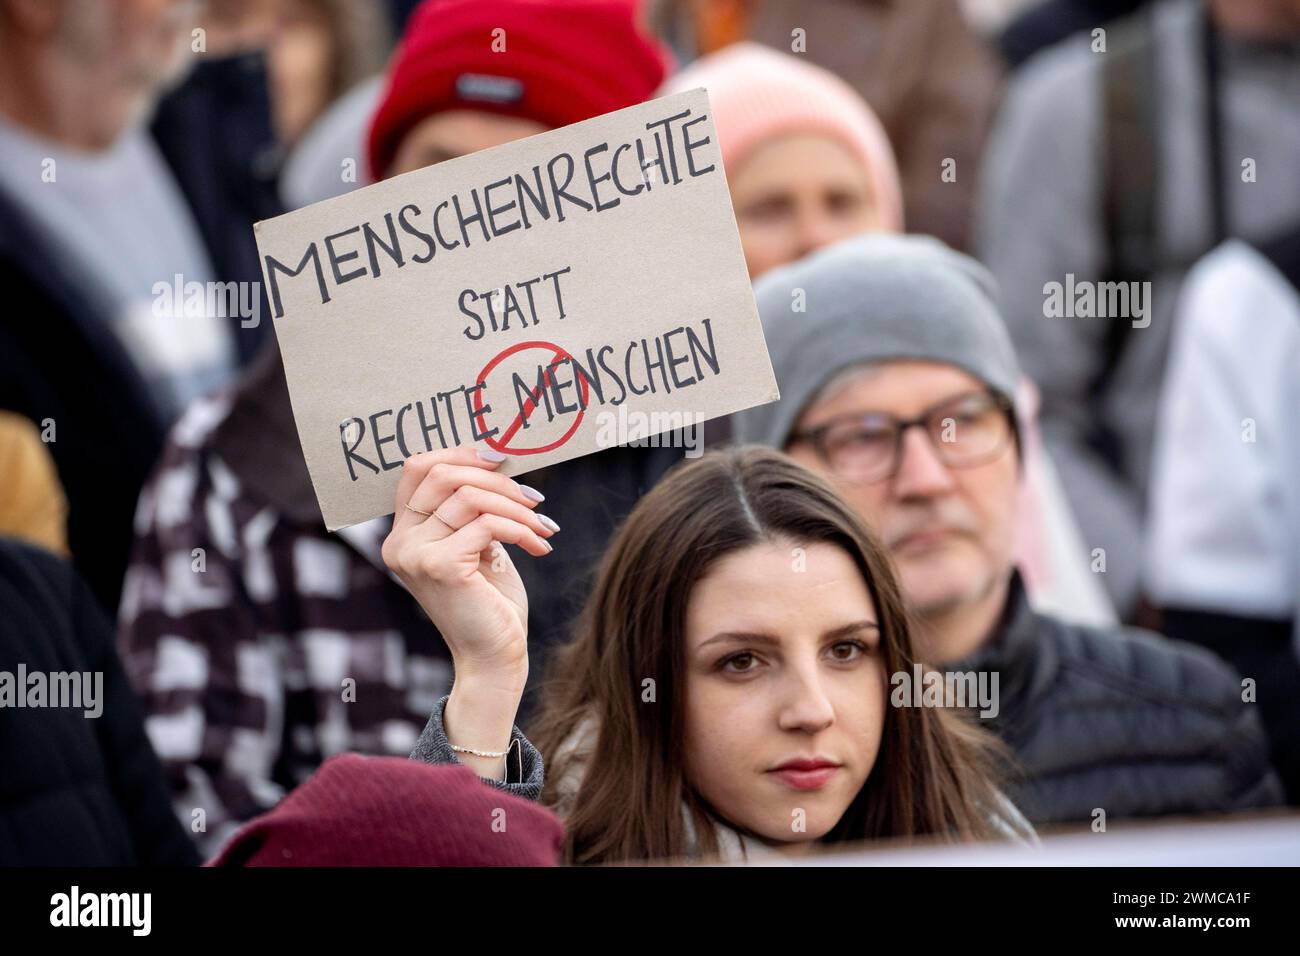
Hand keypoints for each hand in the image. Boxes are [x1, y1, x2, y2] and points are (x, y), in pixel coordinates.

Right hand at [381, 446, 557, 701]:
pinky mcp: (441, 567)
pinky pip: (487, 524)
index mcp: (402, 534)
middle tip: (533, 499)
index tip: (501, 459)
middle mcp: (400, 543)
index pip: (418, 469)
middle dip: (497, 480)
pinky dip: (521, 529)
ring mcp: (416, 555)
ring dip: (517, 507)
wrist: (494, 658)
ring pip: (471, 497)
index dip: (460, 453)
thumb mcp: (478, 545)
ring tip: (543, 526)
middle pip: (444, 475)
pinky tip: (540, 545)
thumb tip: (496, 460)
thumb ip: (473, 509)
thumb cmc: (490, 602)